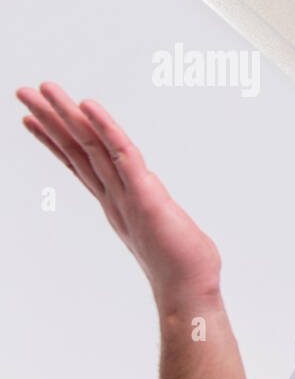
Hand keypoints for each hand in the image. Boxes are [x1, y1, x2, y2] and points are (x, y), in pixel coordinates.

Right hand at [16, 81, 222, 308]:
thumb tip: (159, 213)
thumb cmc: (183, 264)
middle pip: (76, 149)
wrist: (189, 289)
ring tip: (41, 89)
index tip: (35, 120)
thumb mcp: (163, 229)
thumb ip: (155, 216)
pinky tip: (87, 105)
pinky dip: (105, 128)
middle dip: (50, 120)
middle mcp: (114, 195)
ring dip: (65, 115)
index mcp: (117, 202)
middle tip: (22, 93)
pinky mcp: (144, 193)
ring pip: (90, 145)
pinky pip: (122, 153)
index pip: (82, 164)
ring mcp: (125, 194)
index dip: (58, 140)